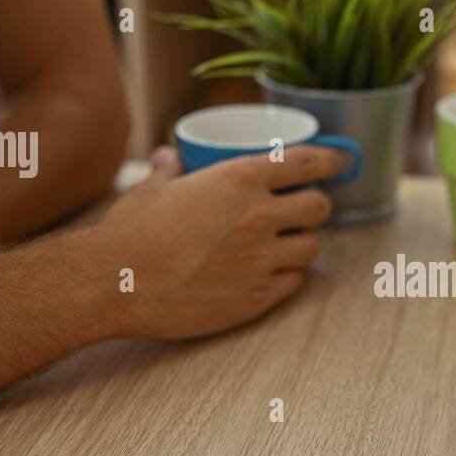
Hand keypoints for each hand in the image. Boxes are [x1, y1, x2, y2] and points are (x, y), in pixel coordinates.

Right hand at [98, 145, 339, 339]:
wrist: (116, 284)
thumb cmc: (130, 232)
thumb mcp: (152, 188)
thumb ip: (170, 169)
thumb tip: (170, 157)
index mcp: (239, 179)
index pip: (305, 162)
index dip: (330, 159)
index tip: (340, 161)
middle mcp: (260, 218)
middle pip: (319, 207)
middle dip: (315, 206)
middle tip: (302, 210)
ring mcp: (262, 260)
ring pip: (311, 248)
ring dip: (301, 243)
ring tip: (284, 245)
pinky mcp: (257, 298)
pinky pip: (294, 283)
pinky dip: (288, 276)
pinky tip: (271, 273)